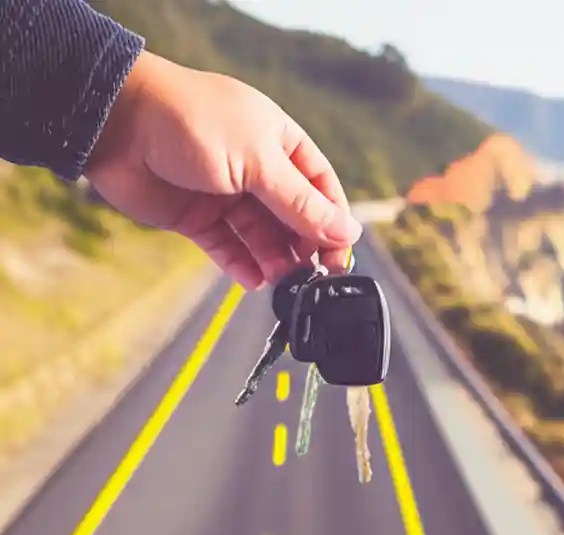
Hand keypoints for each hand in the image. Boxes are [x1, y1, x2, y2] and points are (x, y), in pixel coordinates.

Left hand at [84, 50, 360, 288]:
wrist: (114, 121)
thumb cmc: (190, 121)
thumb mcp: (258, 161)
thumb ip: (301, 203)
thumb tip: (346, 231)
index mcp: (279, 142)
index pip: (320, 187)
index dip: (333, 220)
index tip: (341, 253)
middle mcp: (256, 168)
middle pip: (293, 215)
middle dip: (305, 245)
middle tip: (314, 275)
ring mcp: (225, 193)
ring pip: (261, 235)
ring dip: (275, 259)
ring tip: (284, 281)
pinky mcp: (195, 216)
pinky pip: (227, 247)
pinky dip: (241, 265)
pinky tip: (254, 281)